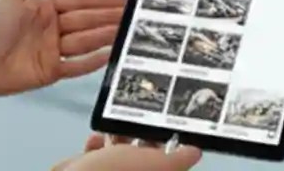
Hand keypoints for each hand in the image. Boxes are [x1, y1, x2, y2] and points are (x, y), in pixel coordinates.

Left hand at [0, 0, 126, 100]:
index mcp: (43, 7)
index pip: (79, 1)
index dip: (101, 0)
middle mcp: (50, 28)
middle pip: (86, 21)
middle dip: (109, 17)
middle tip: (132, 15)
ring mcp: (51, 50)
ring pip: (85, 41)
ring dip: (106, 36)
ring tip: (126, 32)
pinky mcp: (49, 72)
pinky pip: (77, 66)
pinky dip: (94, 61)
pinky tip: (109, 53)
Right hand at [51, 135, 201, 170]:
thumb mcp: (157, 164)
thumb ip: (179, 159)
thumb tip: (196, 152)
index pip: (167, 159)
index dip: (170, 142)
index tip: (167, 123)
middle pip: (143, 154)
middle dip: (142, 135)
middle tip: (141, 118)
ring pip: (119, 152)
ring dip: (118, 136)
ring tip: (115, 128)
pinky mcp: (88, 170)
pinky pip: (96, 154)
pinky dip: (96, 144)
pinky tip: (96, 140)